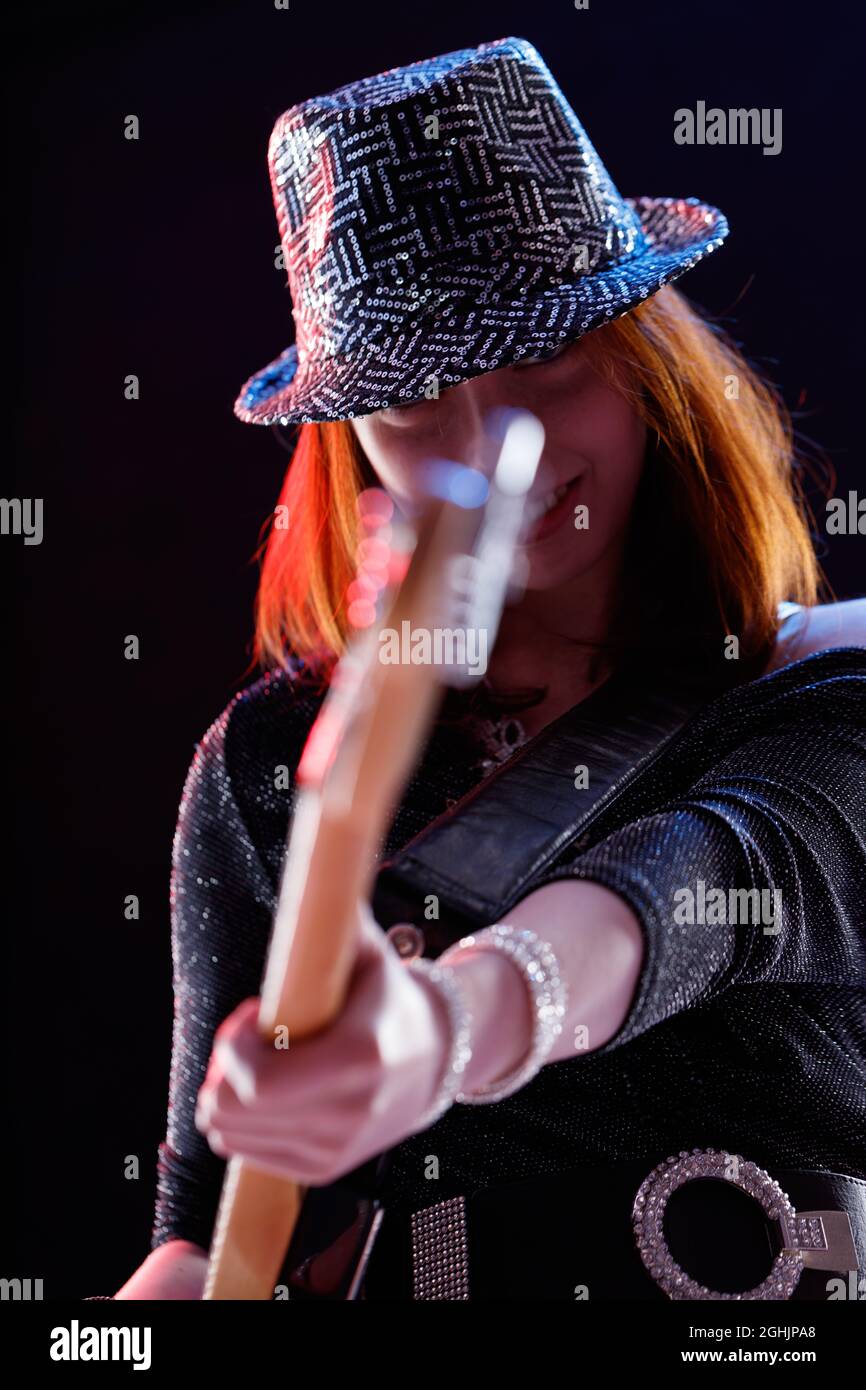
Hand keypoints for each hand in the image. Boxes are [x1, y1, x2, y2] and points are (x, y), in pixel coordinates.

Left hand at [194, 903, 451, 1185]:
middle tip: (246, 1036)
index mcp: (361, 1057)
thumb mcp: (367, 949)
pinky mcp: (324, 1169)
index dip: (232, 1048)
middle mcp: (351, 1113)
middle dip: (222, 1068)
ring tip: (262, 1059)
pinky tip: (272, 1087)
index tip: (248, 1014)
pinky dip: (243, 1120)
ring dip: (228, 1093)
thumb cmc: (386, 993)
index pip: (260, 1083)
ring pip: (230, 1135)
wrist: (437, 1054)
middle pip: (233, 1113)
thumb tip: (315, 846)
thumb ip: (333, 913)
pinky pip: (247, 1152)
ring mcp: (337, 1148)